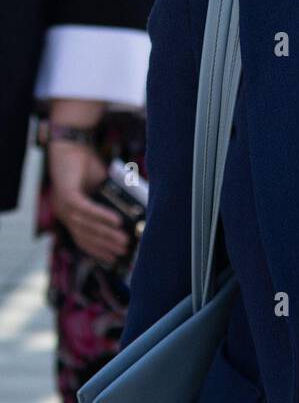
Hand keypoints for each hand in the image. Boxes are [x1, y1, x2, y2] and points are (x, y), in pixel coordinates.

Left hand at [47, 140, 128, 264]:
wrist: (72, 143)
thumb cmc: (86, 164)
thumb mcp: (101, 186)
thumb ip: (111, 200)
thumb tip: (131, 216)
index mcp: (70, 214)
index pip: (83, 239)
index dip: (98, 250)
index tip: (114, 259)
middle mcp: (64, 213)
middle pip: (85, 236)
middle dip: (106, 245)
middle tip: (124, 251)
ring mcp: (63, 205)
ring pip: (86, 226)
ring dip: (106, 234)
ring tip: (124, 240)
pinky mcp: (66, 195)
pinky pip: (85, 210)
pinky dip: (101, 216)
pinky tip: (116, 221)